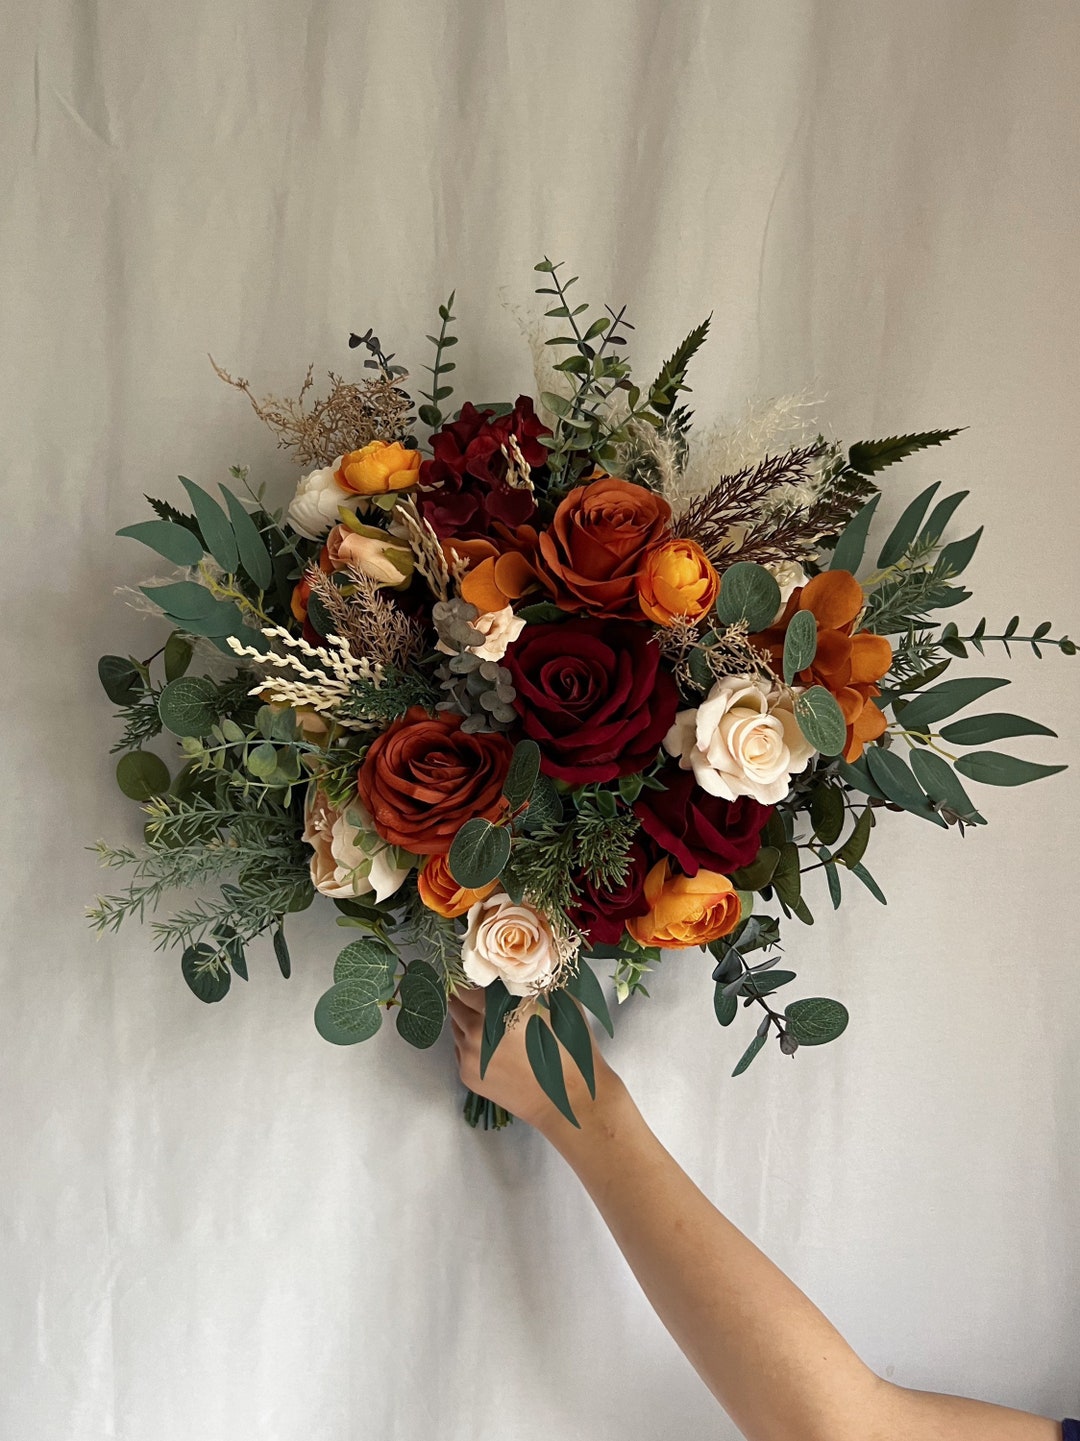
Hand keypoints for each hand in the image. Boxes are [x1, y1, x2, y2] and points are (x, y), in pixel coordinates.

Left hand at [448, 987, 623, 1135]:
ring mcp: (469, 1055)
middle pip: (455, 1004)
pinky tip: (494, 1046)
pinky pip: (461, 1050)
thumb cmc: (568, 1046)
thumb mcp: (556, 1000)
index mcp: (496, 1008)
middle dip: (467, 998)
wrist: (570, 1096)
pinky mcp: (469, 1076)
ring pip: (456, 1027)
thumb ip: (529, 981)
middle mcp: (476, 1030)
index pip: (465, 984)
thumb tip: (512, 965)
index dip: (472, 978)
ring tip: (492, 1023)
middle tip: (484, 997)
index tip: (480, 975)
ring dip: (468, 1021)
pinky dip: (471, 1044)